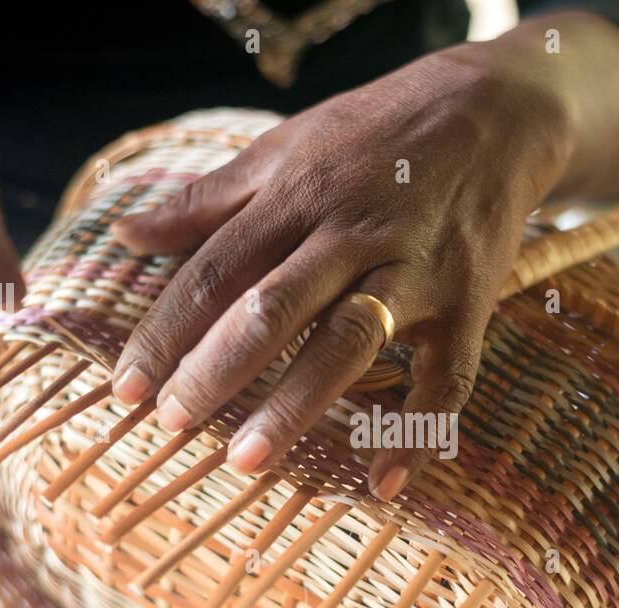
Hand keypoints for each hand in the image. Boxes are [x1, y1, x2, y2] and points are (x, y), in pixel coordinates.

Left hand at [111, 14, 618, 499]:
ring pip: (348, 341)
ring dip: (296, 403)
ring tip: (246, 460)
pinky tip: (383, 483)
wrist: (493, 113)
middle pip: (273, 307)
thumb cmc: (375, 134)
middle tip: (172, 424)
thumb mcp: (285, 146)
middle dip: (217, 370)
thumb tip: (125, 232)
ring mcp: (413, 271)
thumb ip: (206, 198)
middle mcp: (351, 235)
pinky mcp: (467, 303)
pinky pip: (445, 376)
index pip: (216, 270)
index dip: (166, 331)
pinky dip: (419, 431)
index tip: (124, 388)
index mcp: (297, 196)